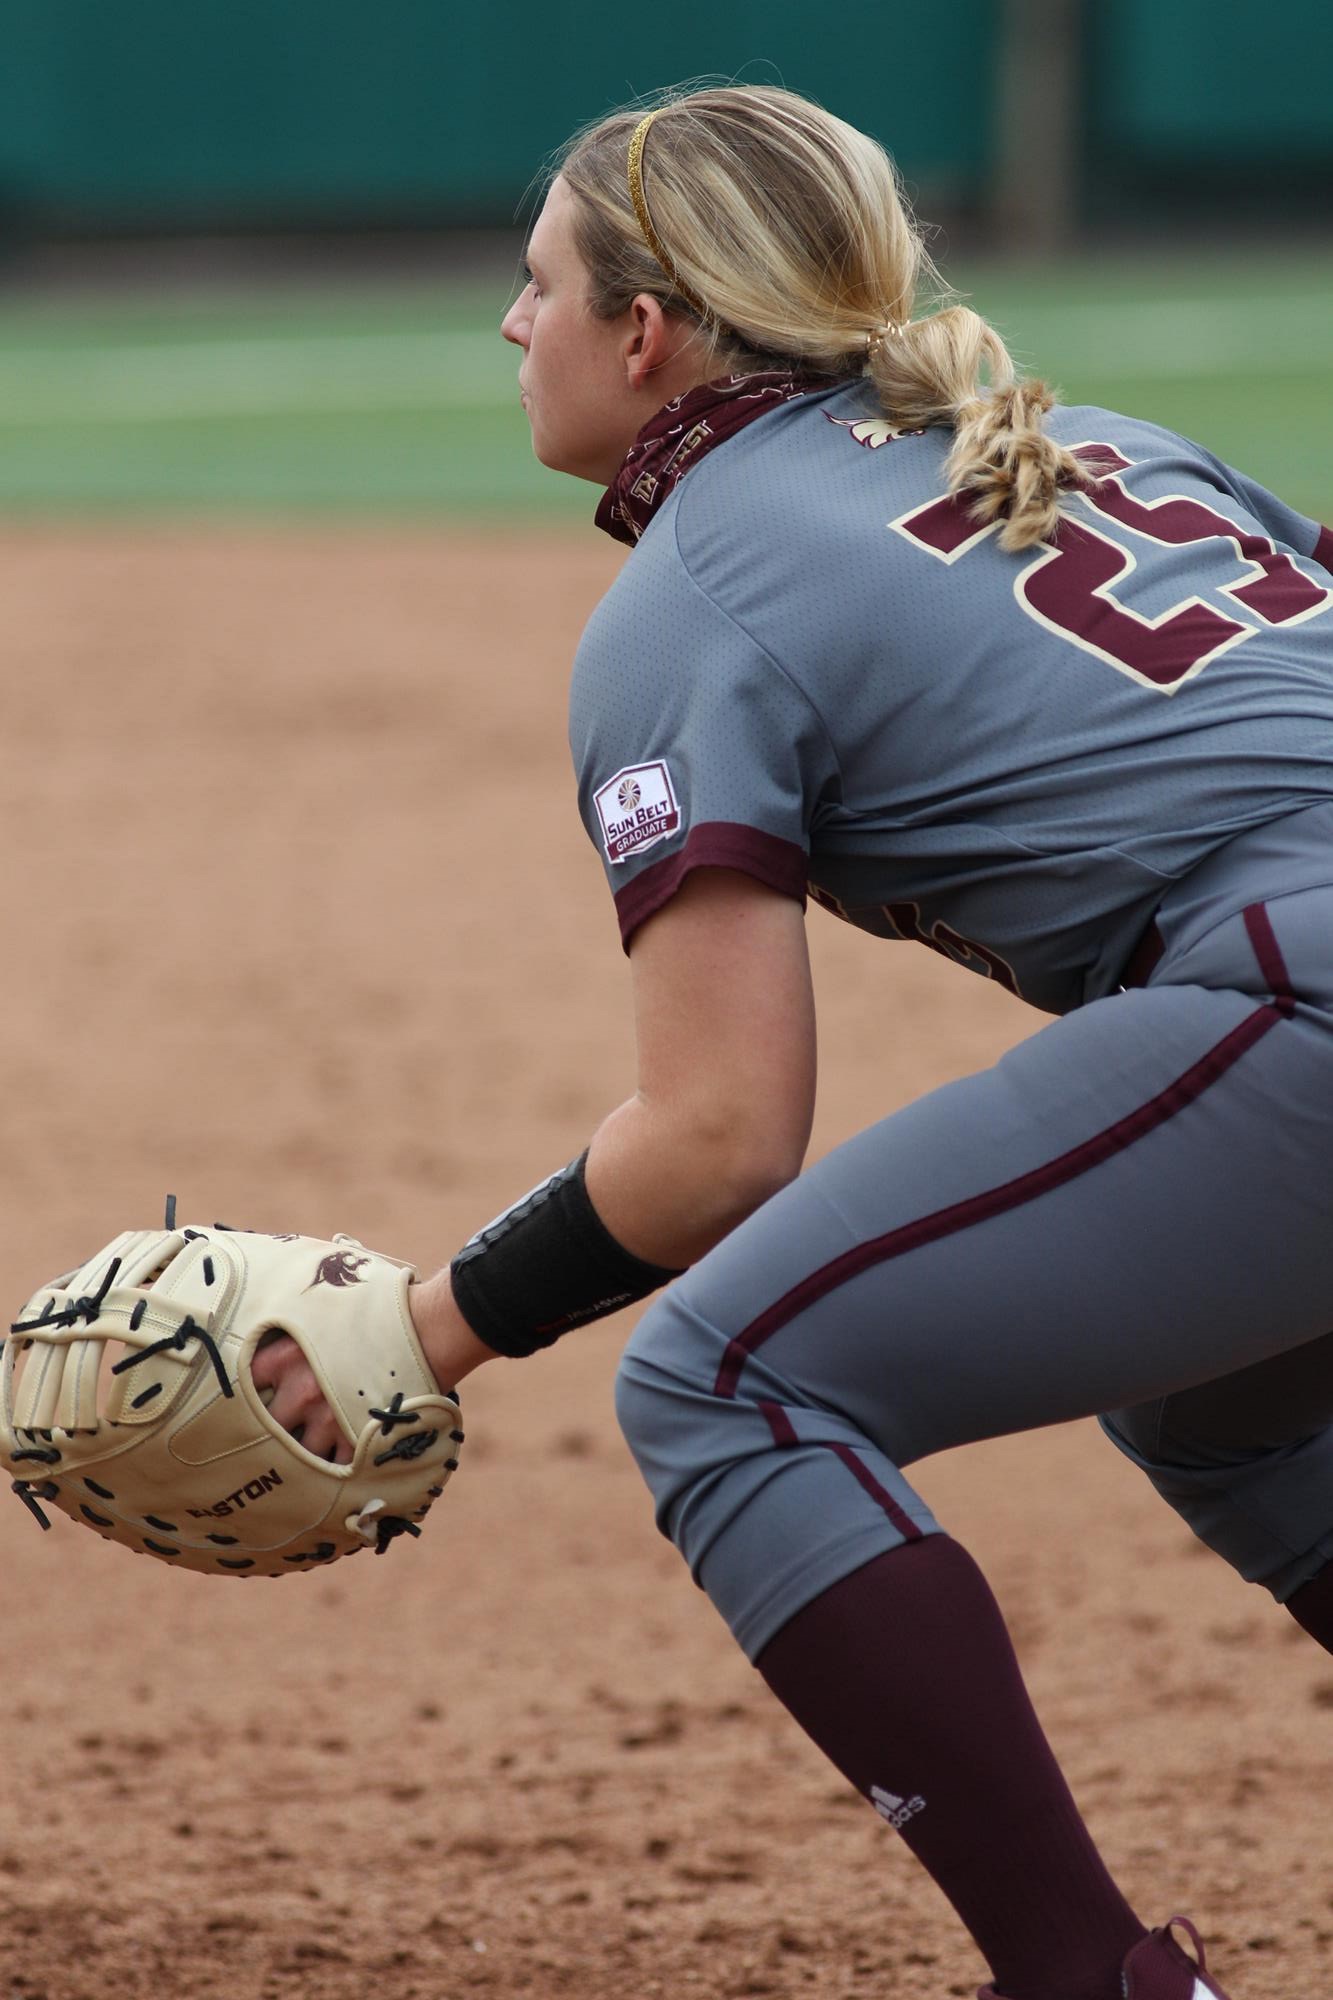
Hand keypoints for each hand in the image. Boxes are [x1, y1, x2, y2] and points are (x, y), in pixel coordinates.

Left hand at [250, 1269, 496, 1461]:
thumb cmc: (383, 1306)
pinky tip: (342, 1457)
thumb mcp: (328, 1298)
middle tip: (285, 1426)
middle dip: (276, 1425)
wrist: (429, 1329)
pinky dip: (338, 1463)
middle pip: (265, 1424)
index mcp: (283, 1354)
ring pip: (298, 1451)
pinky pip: (333, 1465)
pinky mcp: (353, 1441)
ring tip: (313, 1447)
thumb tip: (283, 1291)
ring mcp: (324, 1419)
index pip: (246, 1382)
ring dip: (307, 1449)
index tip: (259, 1392)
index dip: (252, 1389)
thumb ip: (300, 1312)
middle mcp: (297, 1389)